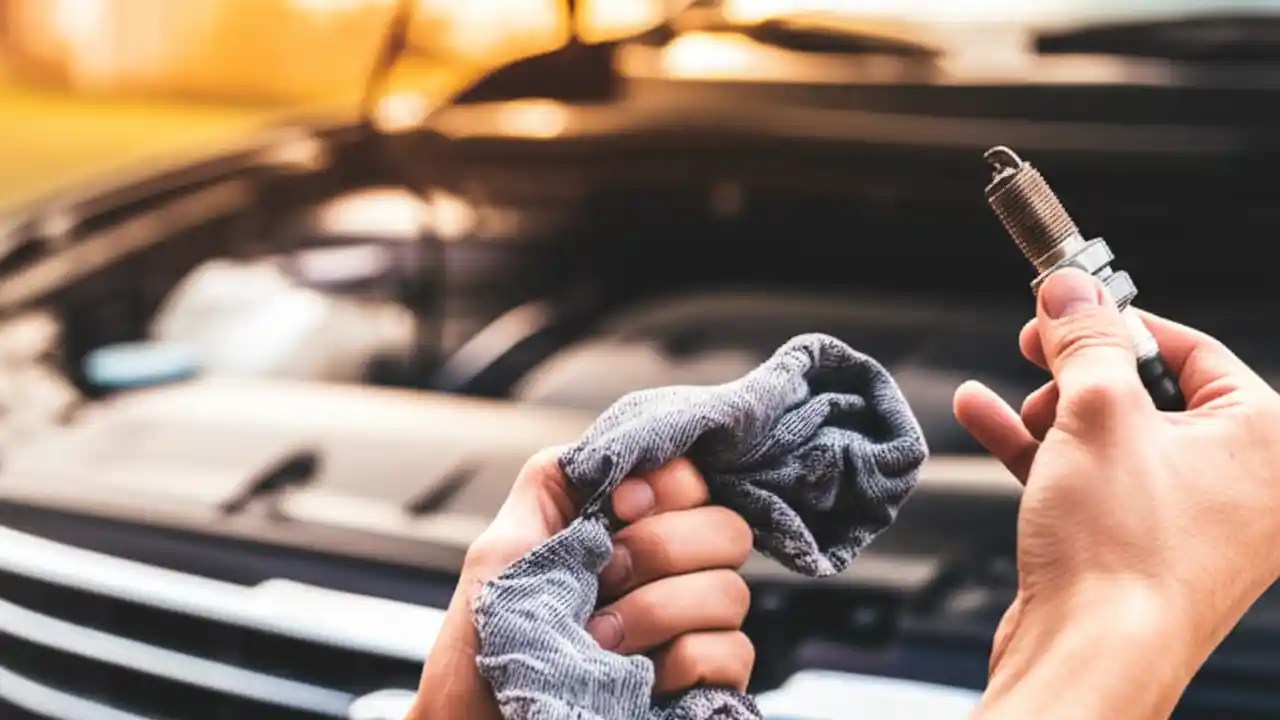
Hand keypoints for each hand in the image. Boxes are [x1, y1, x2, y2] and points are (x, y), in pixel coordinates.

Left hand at [408, 449, 754, 718]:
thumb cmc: (484, 648)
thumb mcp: (500, 550)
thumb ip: (552, 484)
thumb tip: (614, 448)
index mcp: (623, 531)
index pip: (690, 478)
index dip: (669, 483)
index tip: (621, 506)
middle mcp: (668, 572)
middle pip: (727, 528)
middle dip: (660, 549)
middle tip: (603, 578)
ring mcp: (691, 628)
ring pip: (731, 591)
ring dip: (656, 611)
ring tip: (597, 639)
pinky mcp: (705, 682)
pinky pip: (733, 654)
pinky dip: (682, 662)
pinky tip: (637, 679)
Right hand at [953, 268, 1279, 718]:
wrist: (1091, 656)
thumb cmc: (1121, 552)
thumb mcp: (1098, 411)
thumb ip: (1086, 338)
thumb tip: (1072, 289)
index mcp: (1265, 440)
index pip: (1192, 349)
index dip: (1119, 322)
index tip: (1068, 304)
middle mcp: (1241, 482)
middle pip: (1147, 390)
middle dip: (1078, 371)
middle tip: (1037, 346)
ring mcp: (1190, 519)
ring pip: (1113, 436)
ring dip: (1049, 409)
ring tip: (1010, 397)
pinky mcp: (1139, 545)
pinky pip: (1093, 477)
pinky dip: (1041, 449)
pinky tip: (986, 417)